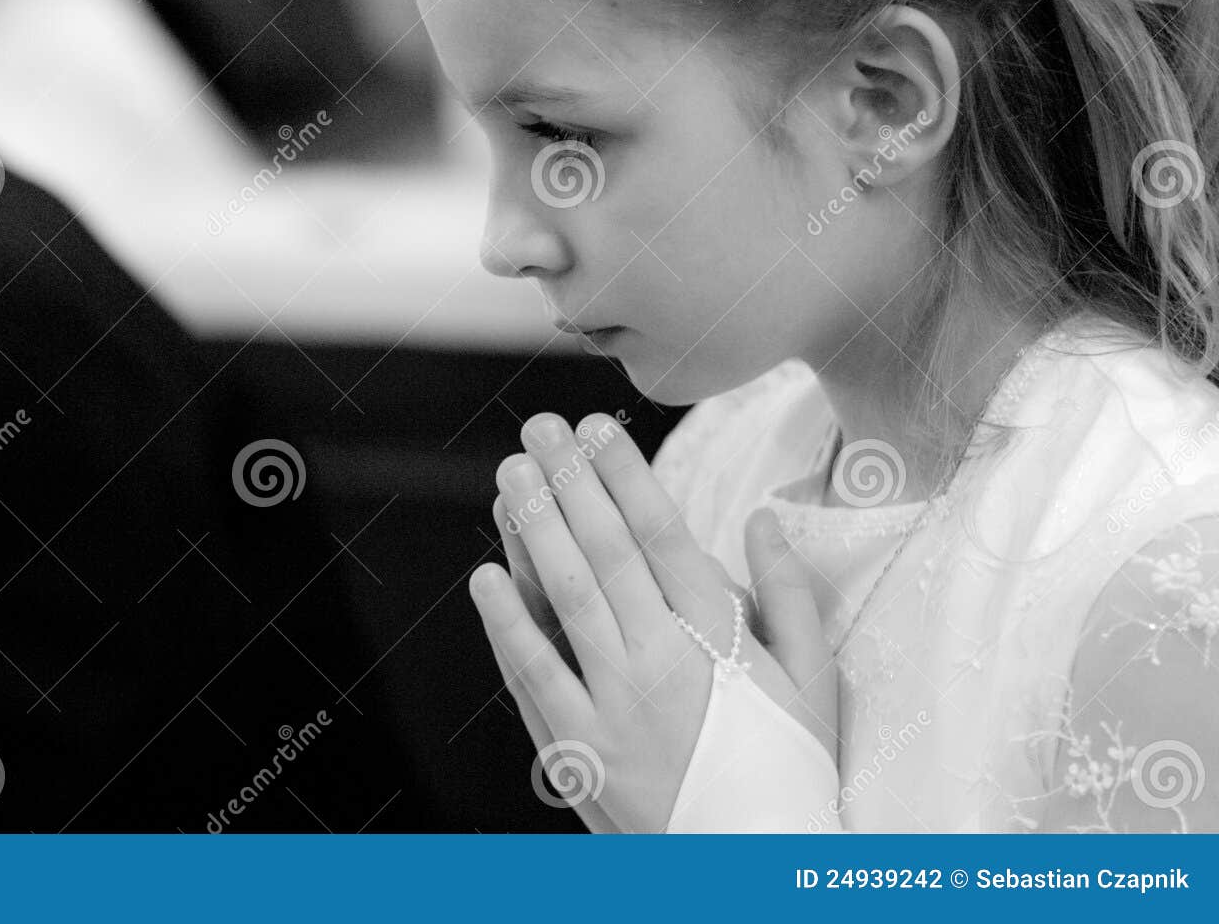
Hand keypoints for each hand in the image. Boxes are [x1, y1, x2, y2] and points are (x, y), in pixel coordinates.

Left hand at [472, 412, 836, 832]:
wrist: (753, 873)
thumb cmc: (787, 772)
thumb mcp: (815, 684)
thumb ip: (789, 595)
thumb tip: (766, 517)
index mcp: (720, 640)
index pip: (662, 536)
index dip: (624, 476)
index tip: (597, 428)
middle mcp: (661, 664)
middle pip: (604, 553)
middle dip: (569, 482)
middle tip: (540, 430)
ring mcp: (613, 708)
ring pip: (562, 599)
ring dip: (532, 531)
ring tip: (512, 477)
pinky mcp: (576, 750)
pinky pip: (532, 674)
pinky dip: (506, 622)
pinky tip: (487, 575)